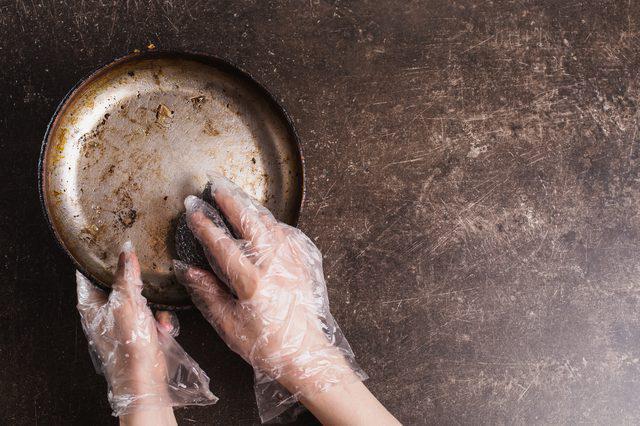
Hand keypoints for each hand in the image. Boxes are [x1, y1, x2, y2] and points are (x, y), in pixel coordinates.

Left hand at [77, 242, 216, 421]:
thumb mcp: (128, 302)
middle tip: (145, 276)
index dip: (99, 256)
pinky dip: (158, 319)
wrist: (144, 380)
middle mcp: (103, 312)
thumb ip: (126, 275)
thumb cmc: (129, 345)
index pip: (88, 272)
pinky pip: (149, 315)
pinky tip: (161, 327)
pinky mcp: (137, 333)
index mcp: (91, 304)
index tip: (113, 241)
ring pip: (138, 298)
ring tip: (154, 313)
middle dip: (136, 282)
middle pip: (118, 283)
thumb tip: (126, 249)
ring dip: (151, 303)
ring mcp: (120, 323)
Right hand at [174, 175, 366, 421]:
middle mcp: (274, 264)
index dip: (205, 224)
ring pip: (270, 223)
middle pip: (250, 221)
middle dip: (231, 199)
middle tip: (216, 183)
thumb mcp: (228, 324)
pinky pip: (285, 234)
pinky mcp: (303, 263)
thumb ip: (206, 293)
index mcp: (252, 280)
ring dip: (251, 206)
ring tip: (235, 195)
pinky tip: (263, 219)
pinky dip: (271, 222)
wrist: (305, 353)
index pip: (222, 243)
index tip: (193, 208)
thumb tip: (186, 269)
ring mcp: (291, 261)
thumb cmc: (265, 344)